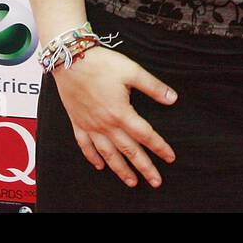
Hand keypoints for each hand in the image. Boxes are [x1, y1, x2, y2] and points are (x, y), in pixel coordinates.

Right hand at [50, 46, 177, 187]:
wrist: (70, 61)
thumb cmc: (102, 64)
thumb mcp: (132, 71)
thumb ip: (153, 87)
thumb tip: (173, 98)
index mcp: (121, 113)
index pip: (145, 135)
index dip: (159, 147)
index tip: (170, 158)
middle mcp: (106, 124)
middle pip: (128, 151)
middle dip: (144, 167)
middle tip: (156, 181)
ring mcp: (90, 126)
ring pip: (108, 154)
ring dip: (120, 170)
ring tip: (132, 182)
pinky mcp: (77, 123)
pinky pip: (85, 146)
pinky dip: (93, 158)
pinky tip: (100, 166)